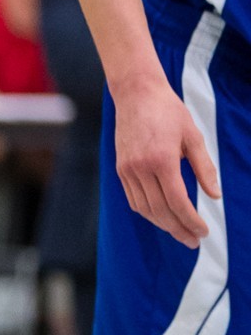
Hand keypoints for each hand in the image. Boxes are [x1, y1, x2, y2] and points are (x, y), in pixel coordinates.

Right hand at [112, 75, 219, 247]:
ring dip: (163, 224)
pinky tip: (161, 215)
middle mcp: (140, 167)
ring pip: (144, 208)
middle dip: (179, 229)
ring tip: (179, 231)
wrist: (136, 93)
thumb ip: (204, 168)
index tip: (204, 231)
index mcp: (161, 160)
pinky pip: (133, 198)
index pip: (178, 202)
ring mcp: (127, 168)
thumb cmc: (168, 111)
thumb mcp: (193, 137)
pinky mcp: (120, 167)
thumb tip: (214, 196)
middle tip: (194, 240)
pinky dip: (147, 212)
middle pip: (160, 210)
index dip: (192, 221)